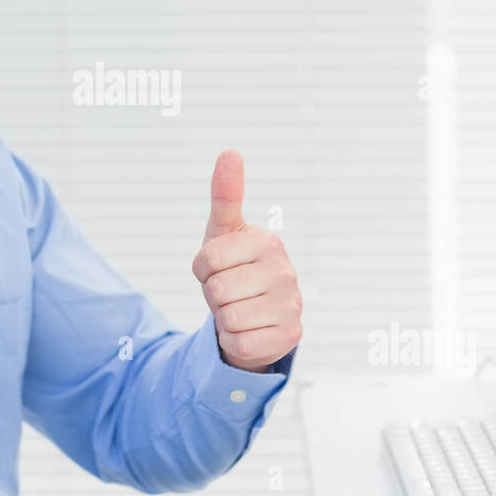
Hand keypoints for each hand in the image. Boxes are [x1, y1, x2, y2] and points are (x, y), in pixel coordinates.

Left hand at [191, 149, 302, 373]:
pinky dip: (235, 342)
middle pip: (217, 290)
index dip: (202, 269)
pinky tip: (250, 330)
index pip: (207, 260)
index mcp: (267, 241)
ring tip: (239, 309)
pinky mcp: (290, 337)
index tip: (217, 269)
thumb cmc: (233, 268)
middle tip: (230, 292)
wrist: (252, 315)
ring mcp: (292, 305)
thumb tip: (230, 152)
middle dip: (214, 295)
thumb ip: (225, 194)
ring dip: (225, 319)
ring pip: (228, 318)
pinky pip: (240, 344)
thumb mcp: (222, 232)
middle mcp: (286, 271)